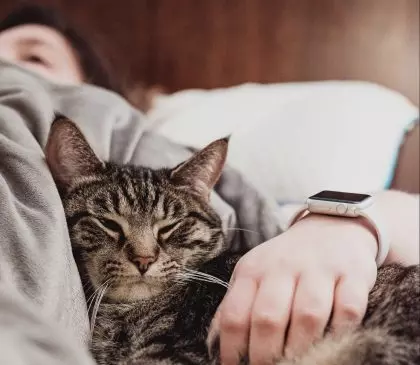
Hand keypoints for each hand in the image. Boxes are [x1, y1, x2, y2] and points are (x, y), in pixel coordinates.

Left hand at [208, 214, 377, 364]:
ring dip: (302, 348)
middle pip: (268, 318)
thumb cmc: (286, 260)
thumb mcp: (254, 273)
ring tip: (297, 363)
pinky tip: (332, 341)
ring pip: (307, 315)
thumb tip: (216, 343)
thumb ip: (236, 304)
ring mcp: (319, 269)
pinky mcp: (353, 274)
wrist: (330, 226)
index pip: (234, 314)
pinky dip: (341, 331)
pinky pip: (348, 310)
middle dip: (265, 355)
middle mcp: (283, 267)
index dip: (231, 349)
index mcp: (253, 269)